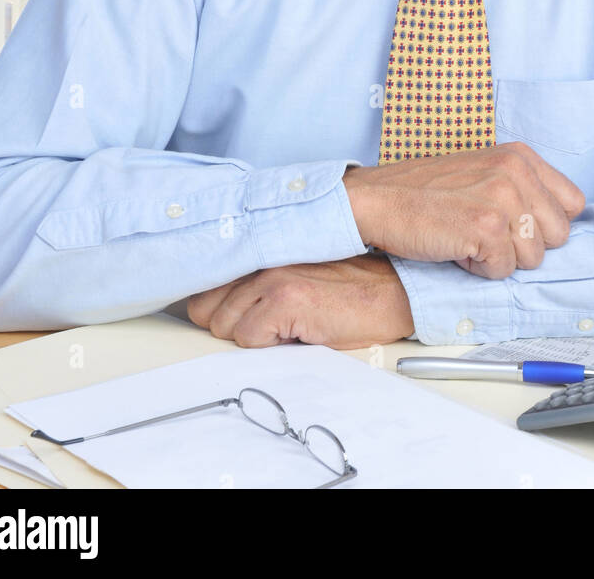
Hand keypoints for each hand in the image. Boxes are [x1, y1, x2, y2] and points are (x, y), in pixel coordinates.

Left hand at [187, 253, 414, 348]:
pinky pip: (248, 339)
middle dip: (229, 326)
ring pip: (223, 326)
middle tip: (264, 326)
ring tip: (284, 327)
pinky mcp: (286, 299)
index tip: (233, 317)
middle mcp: (261, 256)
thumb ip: (255, 280)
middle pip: (204, 308)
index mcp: (261, 247)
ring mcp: (271, 276)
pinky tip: (296, 333)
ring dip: (250, 336)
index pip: (203, 284)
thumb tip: (217, 309)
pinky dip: (268, 346)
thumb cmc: (346, 287)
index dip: (215, 309)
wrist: (390, 292)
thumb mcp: (294, 274)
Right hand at [344, 142, 584, 278]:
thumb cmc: (426, 193)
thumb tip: (559, 227)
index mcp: (521, 156)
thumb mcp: (484, 173)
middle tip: (484, 231)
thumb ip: (523, 190)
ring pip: (533, 258)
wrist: (379, 200)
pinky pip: (504, 271)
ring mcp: (503, 198)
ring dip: (499, 258)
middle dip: (524, 245)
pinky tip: (455, 245)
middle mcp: (516, 171)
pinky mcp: (487, 227)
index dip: (545, 225)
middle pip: (558, 236)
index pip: (572, 204)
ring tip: (466, 235)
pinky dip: (478, 268)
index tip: (515, 226)